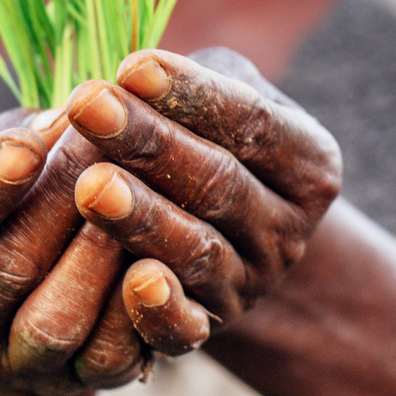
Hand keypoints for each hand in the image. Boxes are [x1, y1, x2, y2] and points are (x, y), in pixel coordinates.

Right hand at [0, 109, 150, 395]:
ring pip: (59, 321)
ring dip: (98, 249)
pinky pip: (114, 356)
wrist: (28, 288)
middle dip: (56, 200)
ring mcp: (22, 370)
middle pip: (5, 273)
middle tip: (100, 136)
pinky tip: (159, 246)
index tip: (23, 143)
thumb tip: (54, 124)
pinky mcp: (83, 382)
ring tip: (131, 185)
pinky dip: (139, 302)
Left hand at [64, 48, 341, 354]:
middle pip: (220, 184)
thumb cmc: (209, 142)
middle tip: (88, 106)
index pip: (251, 122)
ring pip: (198, 251)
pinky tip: (132, 281)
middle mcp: (287, 230)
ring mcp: (250, 285)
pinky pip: (185, 328)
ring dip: (143, 217)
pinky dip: (161, 309)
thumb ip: (191, 86)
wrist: (227, 239)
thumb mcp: (222, 100)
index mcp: (307, 162)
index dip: (191, 94)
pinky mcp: (207, 329)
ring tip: (89, 184)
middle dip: (150, 142)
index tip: (131, 65)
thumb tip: (126, 78)